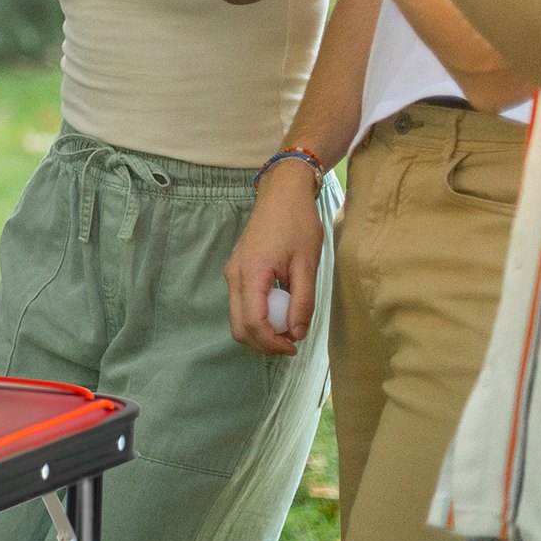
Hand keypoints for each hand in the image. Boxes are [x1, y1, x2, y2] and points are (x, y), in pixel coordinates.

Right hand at [225, 160, 324, 354]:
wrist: (282, 193)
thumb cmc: (297, 224)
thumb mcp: (307, 264)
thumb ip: (302, 301)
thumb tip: (296, 334)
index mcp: (251, 273)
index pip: (253, 323)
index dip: (272, 343)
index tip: (294, 347)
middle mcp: (234, 275)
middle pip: (239, 326)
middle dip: (264, 343)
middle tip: (291, 342)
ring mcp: (232, 271)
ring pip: (237, 317)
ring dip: (260, 331)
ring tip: (288, 326)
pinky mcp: (237, 269)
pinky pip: (241, 303)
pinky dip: (257, 316)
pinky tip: (280, 308)